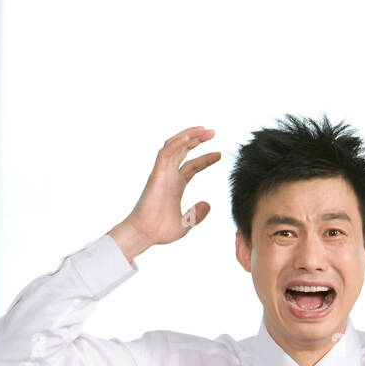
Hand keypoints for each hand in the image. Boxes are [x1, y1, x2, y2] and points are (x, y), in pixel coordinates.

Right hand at [117, 126, 221, 249]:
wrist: (145, 235)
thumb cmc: (160, 231)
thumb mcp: (186, 223)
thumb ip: (197, 214)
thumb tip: (209, 204)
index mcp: (176, 185)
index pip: (192, 166)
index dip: (206, 158)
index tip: (219, 154)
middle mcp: (169, 176)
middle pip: (183, 151)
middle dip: (197, 140)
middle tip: (212, 132)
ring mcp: (162, 173)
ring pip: (174, 146)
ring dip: (188, 135)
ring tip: (204, 130)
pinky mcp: (156, 174)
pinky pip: (165, 153)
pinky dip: (176, 143)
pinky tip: (189, 137)